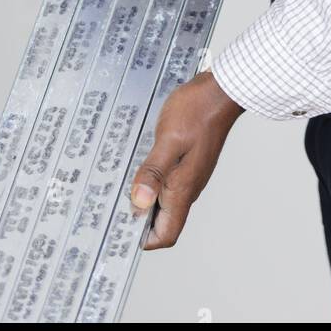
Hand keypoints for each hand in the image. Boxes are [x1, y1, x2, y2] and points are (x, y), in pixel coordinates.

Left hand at [130, 70, 243, 248]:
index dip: (143, 240)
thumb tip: (139, 202)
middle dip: (137, 222)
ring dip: (142, 200)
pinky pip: (166, 182)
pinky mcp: (188, 161)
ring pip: (164, 202)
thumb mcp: (169, 139)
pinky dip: (149, 182)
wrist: (221, 91)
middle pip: (163, 222)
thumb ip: (153, 171)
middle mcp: (188, 187)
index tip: (119, 231)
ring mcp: (189, 174)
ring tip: (116, 189)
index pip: (166, 235)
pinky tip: (136, 168)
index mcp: (183, 188)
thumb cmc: (199, 111)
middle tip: (109, 209)